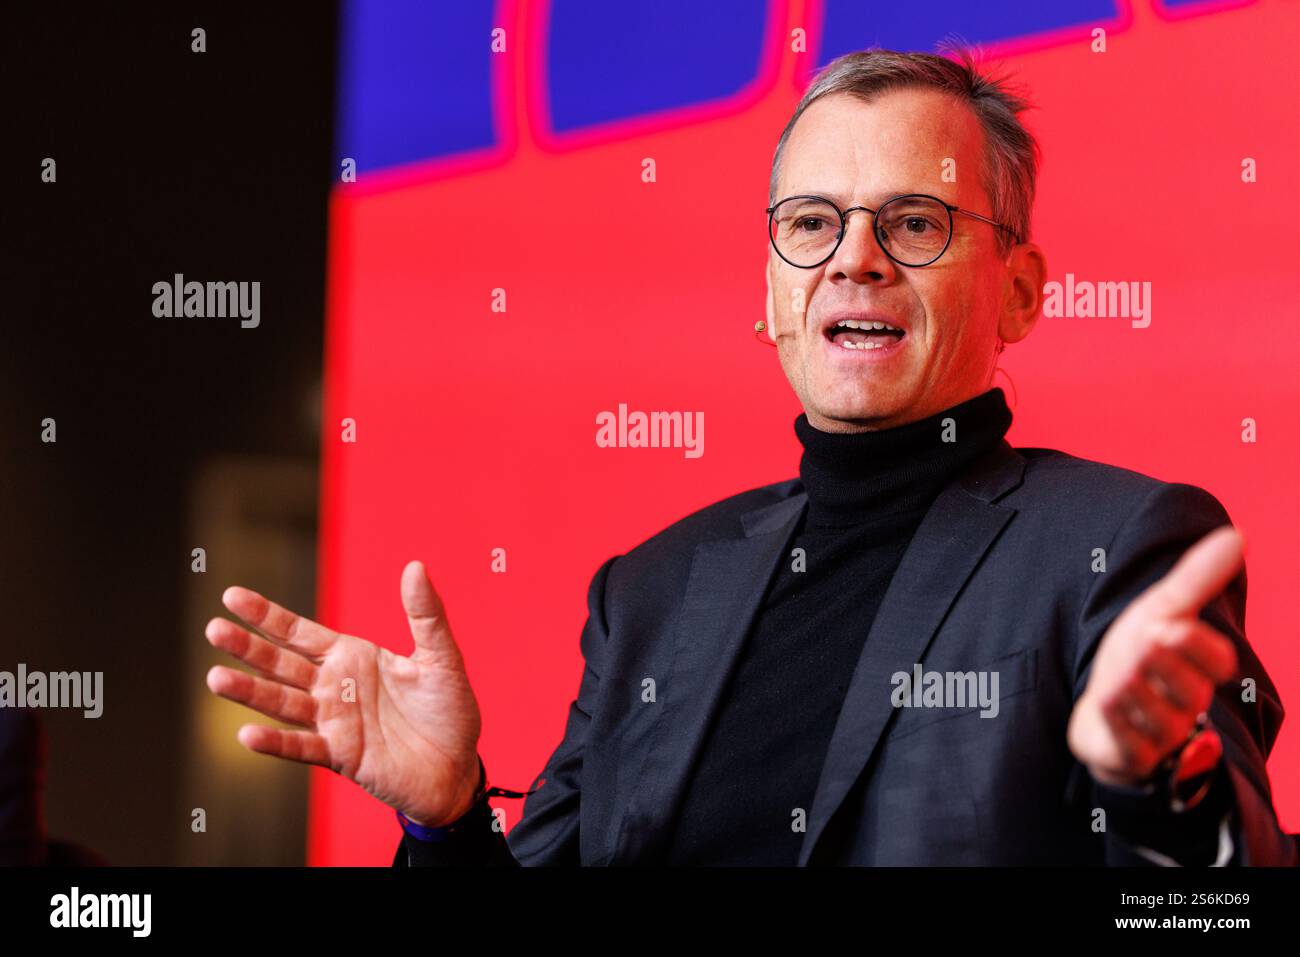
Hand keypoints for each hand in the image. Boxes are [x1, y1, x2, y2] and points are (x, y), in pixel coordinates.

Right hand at [204, 560, 482, 826]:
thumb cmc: (449, 710)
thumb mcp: (441, 657)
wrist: (458, 767)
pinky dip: (276, 743)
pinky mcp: (340, 756)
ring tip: (215, 678)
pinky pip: (302, 748)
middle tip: (213, 628)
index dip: (267, 615)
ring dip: (250, 692)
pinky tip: (247, 734)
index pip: (299, 632)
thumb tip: (415, 566)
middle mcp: (334, 687)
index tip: (232, 596)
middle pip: (281, 663)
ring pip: (283, 703)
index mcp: (352, 657)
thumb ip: (426, 614)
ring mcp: (333, 722)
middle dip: (248, 647)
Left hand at [1067, 525, 1241, 788]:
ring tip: (1117, 677)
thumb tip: (1237, 535)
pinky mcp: (1133, 758)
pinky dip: (1110, 713)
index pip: (1217, 659)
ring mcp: (1163, 735)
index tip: (1167, 626)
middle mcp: (1189, 707)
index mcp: (1201, 672)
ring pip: (1145, 702)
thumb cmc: (1138, 655)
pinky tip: (1104, 702)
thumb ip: (1196, 578)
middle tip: (1138, 647)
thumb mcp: (1161, 610)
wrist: (1101, 710)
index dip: (1192, 640)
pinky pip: (1126, 738)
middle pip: (1181, 679)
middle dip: (1150, 656)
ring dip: (1123, 681)